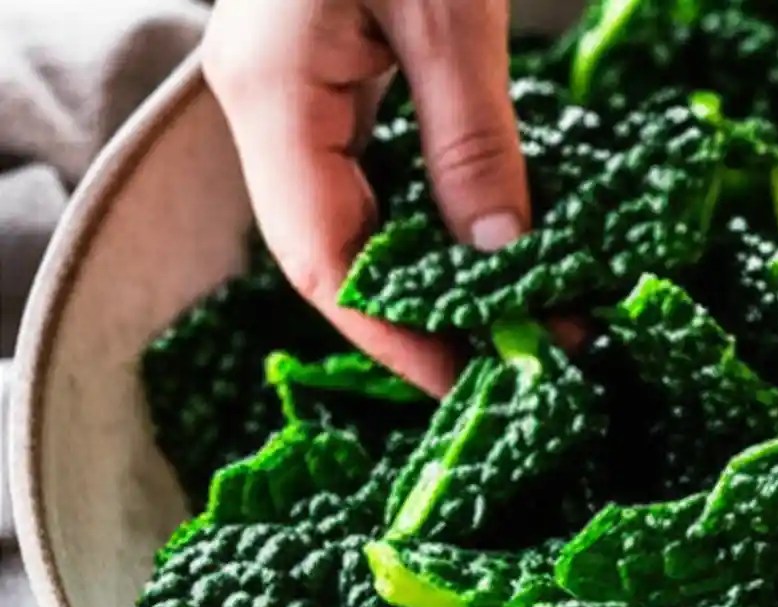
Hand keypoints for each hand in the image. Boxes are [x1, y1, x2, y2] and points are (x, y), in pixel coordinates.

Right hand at [202, 0, 528, 396]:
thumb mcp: (450, 16)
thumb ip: (470, 137)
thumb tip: (501, 253)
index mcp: (270, 95)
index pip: (320, 260)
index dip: (389, 338)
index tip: (462, 385)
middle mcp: (261, 103)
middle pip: (327, 248)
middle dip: (413, 317)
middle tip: (502, 359)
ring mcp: (284, 86)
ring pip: (344, 214)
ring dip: (419, 271)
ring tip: (498, 315)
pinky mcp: (318, 68)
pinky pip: (359, 171)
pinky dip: (416, 218)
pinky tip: (468, 244)